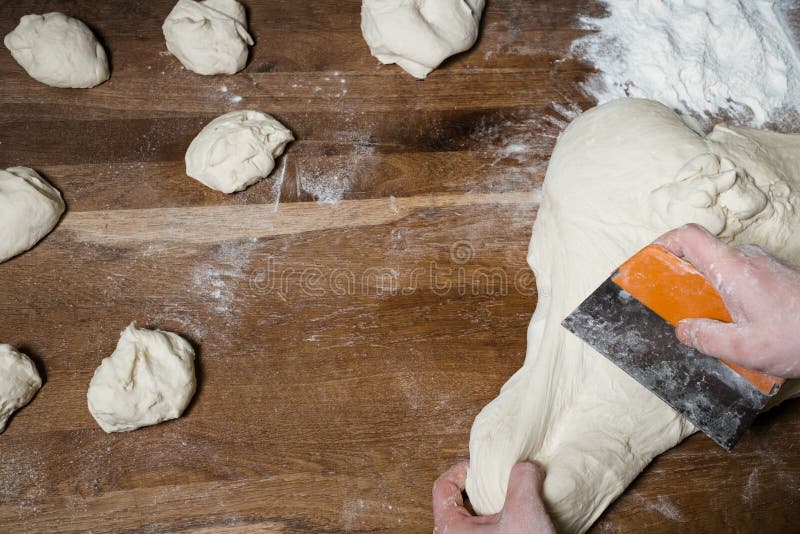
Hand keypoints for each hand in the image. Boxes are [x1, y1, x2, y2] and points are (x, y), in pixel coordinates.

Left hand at [433, 461, 554, 533]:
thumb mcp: (525, 512)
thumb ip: (523, 480)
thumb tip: (527, 466)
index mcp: (451, 530)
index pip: (443, 487)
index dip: (462, 470)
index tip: (482, 468)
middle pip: (460, 503)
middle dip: (482, 490)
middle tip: (501, 483)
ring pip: (476, 521)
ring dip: (495, 509)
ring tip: (515, 501)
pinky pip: (489, 533)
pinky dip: (503, 524)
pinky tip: (523, 522)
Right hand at [655, 223, 799, 377]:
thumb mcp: (746, 348)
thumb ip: (707, 338)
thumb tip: (683, 330)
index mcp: (734, 268)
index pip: (690, 236)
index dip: (663, 243)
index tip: (649, 261)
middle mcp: (748, 259)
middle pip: (703, 256)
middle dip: (684, 280)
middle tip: (675, 308)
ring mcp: (765, 265)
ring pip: (723, 270)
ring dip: (710, 293)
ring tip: (711, 325)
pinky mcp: (777, 276)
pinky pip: (742, 278)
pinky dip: (730, 297)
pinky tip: (738, 326)